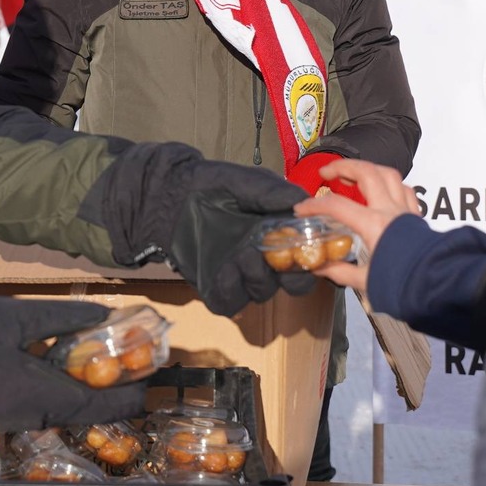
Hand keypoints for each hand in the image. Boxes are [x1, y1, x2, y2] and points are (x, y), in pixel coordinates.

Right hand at [0, 296, 148, 428]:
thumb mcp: (18, 318)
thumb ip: (64, 319)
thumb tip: (105, 314)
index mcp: (44, 395)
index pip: (101, 406)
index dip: (130, 396)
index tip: (151, 379)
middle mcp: (34, 416)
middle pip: (85, 411)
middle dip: (111, 393)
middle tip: (132, 368)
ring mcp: (15, 419)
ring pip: (63, 410)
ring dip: (86, 392)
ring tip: (104, 366)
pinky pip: (41, 408)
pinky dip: (61, 393)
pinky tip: (63, 371)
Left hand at [160, 161, 309, 315]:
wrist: (171, 196)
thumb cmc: (212, 185)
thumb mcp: (247, 182)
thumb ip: (275, 192)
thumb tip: (306, 203)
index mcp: (280, 234)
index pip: (310, 258)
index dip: (315, 261)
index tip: (309, 254)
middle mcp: (264, 257)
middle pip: (293, 284)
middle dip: (289, 277)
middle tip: (275, 260)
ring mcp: (240, 274)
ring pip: (262, 292)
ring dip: (256, 278)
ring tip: (240, 255)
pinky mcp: (215, 286)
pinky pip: (230, 304)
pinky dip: (228, 291)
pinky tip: (221, 271)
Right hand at [295, 159, 418, 290]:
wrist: (438, 285)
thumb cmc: (402, 283)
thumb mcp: (365, 281)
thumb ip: (340, 271)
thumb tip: (318, 267)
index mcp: (373, 225)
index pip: (336, 205)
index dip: (314, 204)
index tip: (301, 209)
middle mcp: (389, 210)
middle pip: (366, 173)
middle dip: (343, 166)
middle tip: (326, 172)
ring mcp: (405, 209)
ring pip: (388, 174)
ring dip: (367, 168)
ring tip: (352, 173)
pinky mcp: (416, 215)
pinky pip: (404, 188)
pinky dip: (390, 182)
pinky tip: (381, 187)